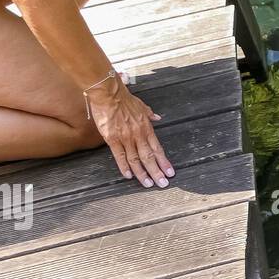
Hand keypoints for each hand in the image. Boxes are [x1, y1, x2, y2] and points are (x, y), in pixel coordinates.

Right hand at [87, 73, 173, 187]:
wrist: (109, 94)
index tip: (170, 172)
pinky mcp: (112, 139)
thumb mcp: (142, 105)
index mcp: (146, 128)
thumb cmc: (124, 99)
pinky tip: (129, 176)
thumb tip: (158, 118)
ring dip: (143, 173)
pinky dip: (125, 167)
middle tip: (163, 183)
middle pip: (149, 157)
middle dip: (157, 171)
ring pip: (136, 159)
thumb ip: (150, 114)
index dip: (164, 161)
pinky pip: (120, 156)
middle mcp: (138, 135)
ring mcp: (125, 138)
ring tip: (149, 184)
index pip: (158, 148)